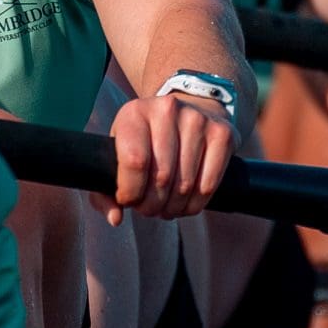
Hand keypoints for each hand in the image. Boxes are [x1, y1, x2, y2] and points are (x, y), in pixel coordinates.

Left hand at [96, 89, 235, 223]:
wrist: (190, 109)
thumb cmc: (146, 140)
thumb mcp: (118, 154)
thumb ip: (105, 191)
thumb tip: (115, 218)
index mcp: (134, 113)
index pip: (134, 161)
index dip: (130, 192)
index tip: (128, 200)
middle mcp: (167, 110)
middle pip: (161, 177)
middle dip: (152, 205)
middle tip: (149, 209)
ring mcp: (198, 120)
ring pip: (185, 185)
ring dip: (173, 208)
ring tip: (165, 207)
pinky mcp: (223, 134)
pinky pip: (208, 185)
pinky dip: (195, 204)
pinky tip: (186, 203)